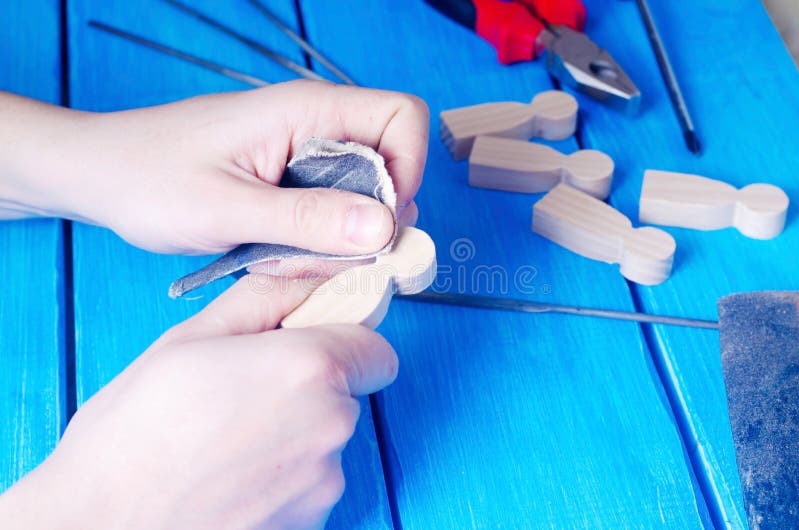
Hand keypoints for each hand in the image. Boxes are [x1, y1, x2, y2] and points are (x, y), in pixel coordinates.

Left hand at [0, 81, 427, 253]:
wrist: (100, 176)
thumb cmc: (149, 179)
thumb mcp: (229, 208)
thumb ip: (309, 219)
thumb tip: (387, 228)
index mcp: (306, 111)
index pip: (402, 118)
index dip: (408, 170)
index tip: (379, 224)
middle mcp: (314, 126)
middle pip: (389, 168)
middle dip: (366, 223)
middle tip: (312, 254)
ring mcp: (303, 154)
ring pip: (359, 201)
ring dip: (332, 241)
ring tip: (274, 255)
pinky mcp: (290, 181)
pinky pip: (329, 215)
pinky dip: (311, 244)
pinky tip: (266, 254)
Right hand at [0, 276, 398, 528]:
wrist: (102, 526)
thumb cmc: (134, 435)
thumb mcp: (190, 340)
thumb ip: (264, 299)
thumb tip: (307, 278)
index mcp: (308, 369)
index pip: (374, 348)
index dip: (344, 343)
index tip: (309, 347)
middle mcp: (330, 426)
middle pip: (347, 395)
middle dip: (309, 388)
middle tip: (244, 395)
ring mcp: (323, 484)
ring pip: (326, 442)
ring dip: (292, 436)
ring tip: (226, 441)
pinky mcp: (310, 524)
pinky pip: (310, 485)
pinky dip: (282, 479)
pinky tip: (231, 477)